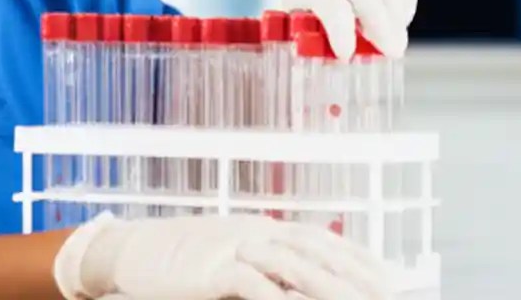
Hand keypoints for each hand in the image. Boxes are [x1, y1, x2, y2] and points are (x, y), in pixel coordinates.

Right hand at [54, 212, 390, 299]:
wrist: (127, 252)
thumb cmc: (178, 261)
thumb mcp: (228, 259)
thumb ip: (265, 268)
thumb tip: (303, 283)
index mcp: (261, 228)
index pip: (322, 240)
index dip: (360, 258)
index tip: (393, 277)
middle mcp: (252, 232)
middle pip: (316, 250)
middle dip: (358, 273)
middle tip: (393, 292)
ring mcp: (231, 247)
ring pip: (292, 263)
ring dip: (330, 285)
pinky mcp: (208, 270)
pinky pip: (249, 282)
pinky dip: (275, 295)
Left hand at [280, 0, 418, 60]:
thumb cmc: (300, 23)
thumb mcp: (295, 36)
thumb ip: (308, 51)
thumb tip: (319, 80)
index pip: (326, 0)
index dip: (339, 29)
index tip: (346, 57)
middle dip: (378, 20)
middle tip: (390, 52)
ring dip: (395, 20)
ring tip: (393, 49)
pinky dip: (404, 10)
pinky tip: (394, 30)